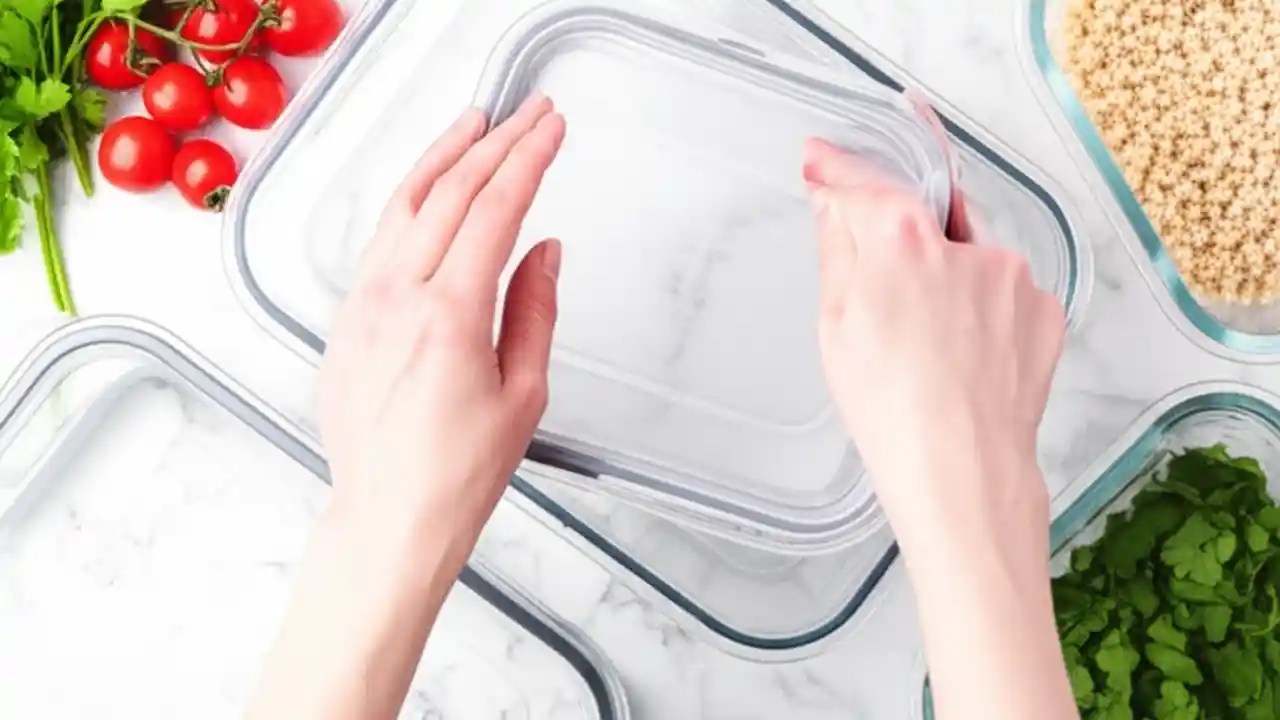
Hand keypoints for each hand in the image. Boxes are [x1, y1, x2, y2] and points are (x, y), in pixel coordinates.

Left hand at [318, 94, 564, 561]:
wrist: (389, 518)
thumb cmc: (455, 474)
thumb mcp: (523, 393)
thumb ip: (535, 309)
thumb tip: (543, 252)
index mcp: (450, 315)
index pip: (494, 210)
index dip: (528, 159)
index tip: (551, 129)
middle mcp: (397, 298)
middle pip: (449, 192)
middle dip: (496, 142)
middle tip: (528, 114)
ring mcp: (362, 305)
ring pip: (403, 204)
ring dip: (443, 156)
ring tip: (473, 124)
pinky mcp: (346, 320)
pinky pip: (379, 240)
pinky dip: (409, 199)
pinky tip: (426, 189)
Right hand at [803, 138, 1065, 557]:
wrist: (963, 473)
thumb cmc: (891, 409)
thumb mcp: (836, 324)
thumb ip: (838, 249)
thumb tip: (834, 205)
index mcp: (904, 240)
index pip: (865, 182)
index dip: (837, 169)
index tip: (820, 159)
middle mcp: (969, 245)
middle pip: (920, 218)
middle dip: (894, 242)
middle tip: (874, 295)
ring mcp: (1015, 278)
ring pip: (965, 256)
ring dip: (941, 280)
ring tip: (923, 347)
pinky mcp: (1044, 310)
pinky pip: (1000, 291)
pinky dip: (977, 310)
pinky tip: (958, 356)